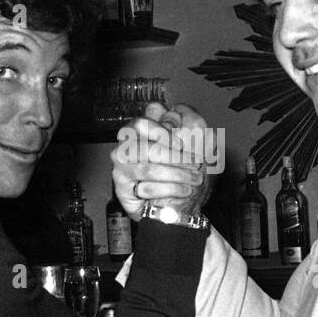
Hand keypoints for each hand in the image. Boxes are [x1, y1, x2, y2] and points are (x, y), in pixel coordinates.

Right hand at [110, 102, 214, 220]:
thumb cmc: (184, 173)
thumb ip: (188, 123)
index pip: (140, 124)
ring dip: (177, 175)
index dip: (160, 131)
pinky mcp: (122, 188)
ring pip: (148, 169)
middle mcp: (127, 147)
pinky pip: (146, 188)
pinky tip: (184, 191)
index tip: (181, 144)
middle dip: (175, 158)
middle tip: (195, 164)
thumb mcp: (196, 145)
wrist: (178, 207)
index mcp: (142, 131)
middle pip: (146, 148)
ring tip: (194, 180)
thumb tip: (178, 109)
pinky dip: (170, 189)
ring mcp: (121, 167)